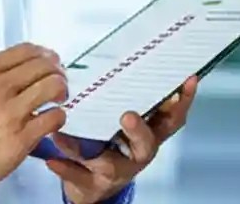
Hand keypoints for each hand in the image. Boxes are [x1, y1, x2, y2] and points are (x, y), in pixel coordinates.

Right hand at [0, 44, 68, 201]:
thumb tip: (27, 71)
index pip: (27, 50)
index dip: (45, 55)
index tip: (51, 64)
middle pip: (45, 66)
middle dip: (57, 73)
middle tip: (58, 85)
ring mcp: (11, 112)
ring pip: (54, 87)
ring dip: (61, 92)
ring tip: (57, 101)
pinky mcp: (22, 137)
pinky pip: (55, 117)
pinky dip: (58, 117)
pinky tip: (51, 122)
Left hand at [47, 77, 197, 203]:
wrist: (94, 186)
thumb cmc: (113, 144)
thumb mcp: (127, 122)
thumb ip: (129, 95)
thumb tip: (128, 54)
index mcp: (149, 135)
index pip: (171, 118)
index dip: (182, 101)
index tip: (188, 79)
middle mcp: (137, 154)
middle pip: (146, 144)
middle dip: (139, 131)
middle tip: (127, 116)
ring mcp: (116, 172)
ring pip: (108, 164)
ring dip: (87, 148)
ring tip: (65, 134)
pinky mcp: (92, 185)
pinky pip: (79, 177)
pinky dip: (65, 168)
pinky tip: (52, 159)